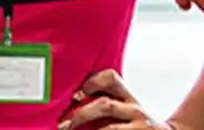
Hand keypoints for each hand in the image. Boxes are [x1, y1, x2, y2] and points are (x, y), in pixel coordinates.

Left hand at [58, 69, 181, 129]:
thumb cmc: (137, 123)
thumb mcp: (127, 107)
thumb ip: (107, 100)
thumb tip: (73, 99)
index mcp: (128, 96)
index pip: (110, 77)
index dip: (91, 82)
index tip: (75, 94)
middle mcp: (135, 108)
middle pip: (104, 104)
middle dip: (81, 114)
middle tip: (64, 123)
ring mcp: (139, 125)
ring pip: (108, 127)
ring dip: (86, 127)